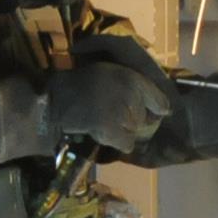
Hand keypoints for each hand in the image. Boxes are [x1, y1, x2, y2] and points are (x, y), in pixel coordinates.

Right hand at [45, 60, 167, 147]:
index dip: (156, 110)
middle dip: (131, 120)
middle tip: (109, 113)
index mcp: (131, 77)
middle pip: (145, 119)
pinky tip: (103, 133)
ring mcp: (121, 112)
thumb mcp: (109, 74)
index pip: (161, 102)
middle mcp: (130, 93)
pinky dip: (117, 142)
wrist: (53, 99)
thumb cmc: (79, 86)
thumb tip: (164, 110)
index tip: (153, 114)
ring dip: (121, 131)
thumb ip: (134, 87)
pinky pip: (126, 144)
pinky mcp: (111, 129)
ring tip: (101, 120)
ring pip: (135, 131)